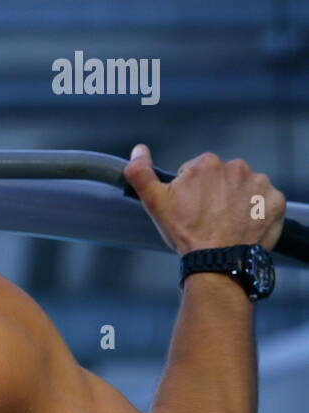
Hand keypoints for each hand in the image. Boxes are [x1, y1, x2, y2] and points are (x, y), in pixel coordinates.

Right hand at [124, 144, 285, 254]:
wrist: (218, 262)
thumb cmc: (186, 233)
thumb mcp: (154, 202)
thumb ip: (140, 172)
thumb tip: (138, 150)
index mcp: (206, 164)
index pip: (197, 172)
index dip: (191, 192)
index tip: (190, 209)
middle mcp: (236, 167)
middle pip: (222, 178)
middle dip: (215, 193)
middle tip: (207, 218)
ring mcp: (259, 184)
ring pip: (244, 187)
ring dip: (236, 200)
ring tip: (226, 223)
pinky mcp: (276, 201)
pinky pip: (266, 200)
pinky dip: (256, 210)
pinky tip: (243, 224)